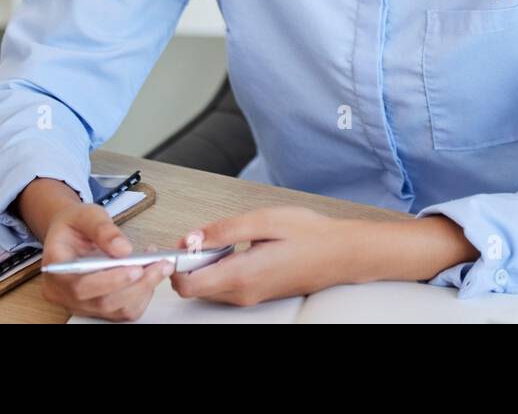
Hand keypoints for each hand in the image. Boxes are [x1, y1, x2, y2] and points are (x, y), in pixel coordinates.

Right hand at [39, 203, 173, 320]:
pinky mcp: (99, 307)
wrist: (71, 232)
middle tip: (161, 265)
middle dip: (137, 285)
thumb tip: (124, 249)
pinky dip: (142, 294)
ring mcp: (82, 304)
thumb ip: (102, 229)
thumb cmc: (75, 224)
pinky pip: (124, 310)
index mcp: (57, 270)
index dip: (109, 281)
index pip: (81, 287)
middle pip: (102, 302)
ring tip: (160, 265)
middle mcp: (66, 294)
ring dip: (143, 290)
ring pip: (116, 310)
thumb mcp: (86, 215)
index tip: (136, 268)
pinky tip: (150, 272)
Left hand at [169, 206, 359, 306]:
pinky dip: (219, 269)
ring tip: (220, 240)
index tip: (180, 243)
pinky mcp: (258, 295)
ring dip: (204, 266)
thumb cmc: (310, 235)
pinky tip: (234, 249)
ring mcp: (251, 297)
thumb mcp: (264, 220)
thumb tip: (192, 237)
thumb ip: (224, 230)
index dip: (175, 264)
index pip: (187, 284)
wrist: (342, 253)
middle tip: (199, 237)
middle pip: (195, 288)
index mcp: (241, 274)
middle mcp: (243, 293)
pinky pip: (225, 287)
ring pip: (209, 288)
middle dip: (188, 263)